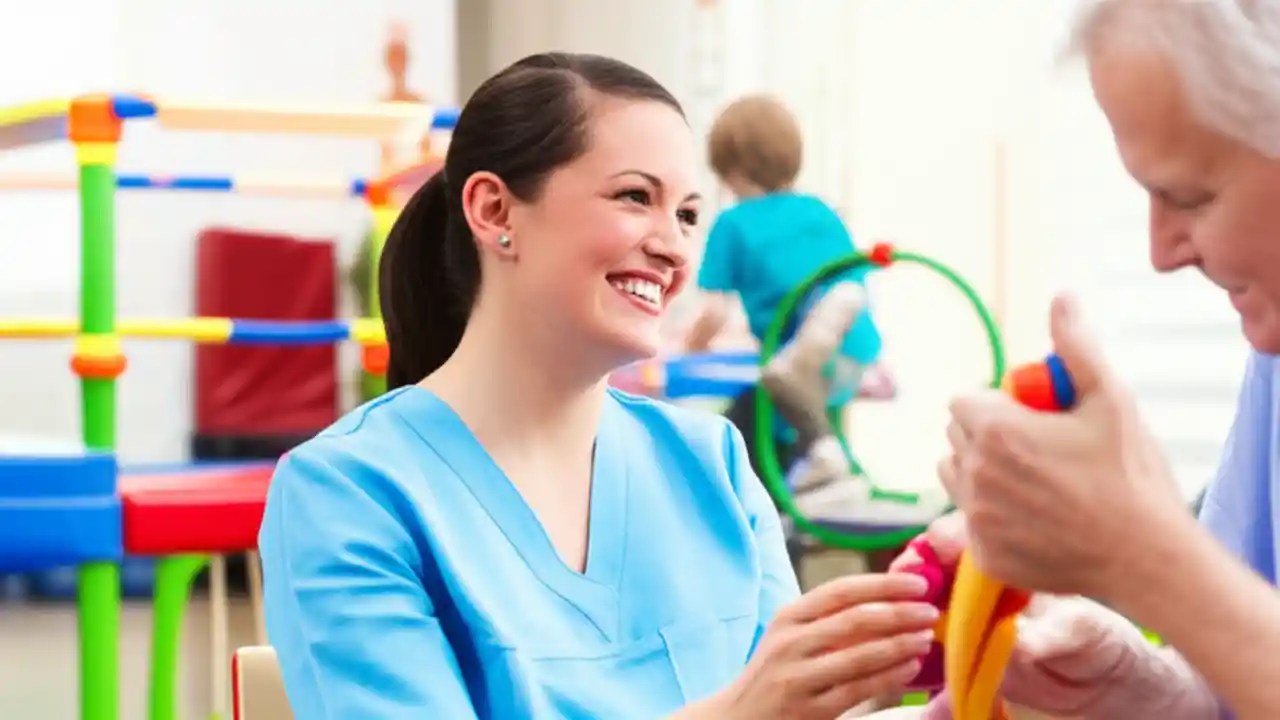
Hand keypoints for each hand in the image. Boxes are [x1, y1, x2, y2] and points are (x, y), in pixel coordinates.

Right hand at [714, 573, 940, 719]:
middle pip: (856, 619)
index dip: (884, 584)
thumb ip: (829, 619)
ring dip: (901, 644)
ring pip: (861, 655)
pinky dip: (890, 677)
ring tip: (927, 638)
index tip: (919, 583)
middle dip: (900, 612)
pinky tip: (911, 668)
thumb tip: (890, 600)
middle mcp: (791, 642)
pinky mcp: (809, 709)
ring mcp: (799, 677)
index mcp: (789, 617)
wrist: (737, 719)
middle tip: (932, 611)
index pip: (842, 590)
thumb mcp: (791, 638)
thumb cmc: (776, 673)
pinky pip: (859, 689)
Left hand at [939, 294, 1183, 598]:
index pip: (962, 401)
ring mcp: (975, 518)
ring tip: (1036, 483)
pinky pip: (972, 522)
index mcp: (994, 431)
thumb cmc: (1132, 475)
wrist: (1149, 559)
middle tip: (1040, 450)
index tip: (1030, 418)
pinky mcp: (983, 554)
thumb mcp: (1111, 399)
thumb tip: (1061, 297)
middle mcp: (973, 474)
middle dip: (987, 435)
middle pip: (957, 437)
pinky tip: (1038, 521)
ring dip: (982, 473)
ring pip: (958, 478)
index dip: (994, 404)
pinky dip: (995, 518)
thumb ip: (1076, 345)